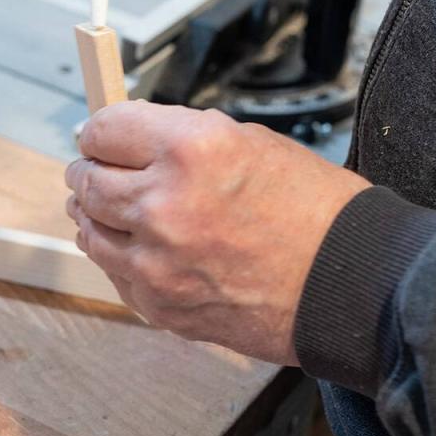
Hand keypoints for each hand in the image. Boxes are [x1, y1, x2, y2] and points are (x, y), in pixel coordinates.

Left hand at [65, 102, 368, 364]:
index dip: (100, 132)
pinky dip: (120, 256)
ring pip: (89, 229)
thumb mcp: (247, 142)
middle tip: (97, 169)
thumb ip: (180, 139)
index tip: (100, 136)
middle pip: (86, 180)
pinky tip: (142, 247)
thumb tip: (131, 143)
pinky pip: (113, 272)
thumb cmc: (314, 212)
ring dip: (96, 214)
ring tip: (115, 208)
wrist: (348, 284)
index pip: (104, 130)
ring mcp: (157, 262)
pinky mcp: (160, 305)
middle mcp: (164, 204)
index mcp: (190, 149)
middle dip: (90, 170)